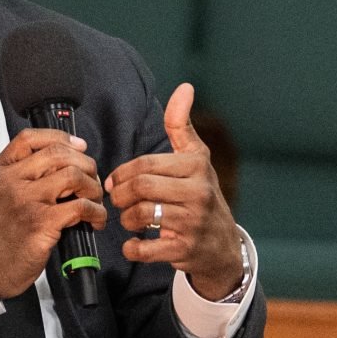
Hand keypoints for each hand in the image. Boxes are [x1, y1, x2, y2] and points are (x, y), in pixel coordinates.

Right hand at [0, 127, 104, 299]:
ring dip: (93, 187)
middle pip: (58, 154)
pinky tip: (95, 219)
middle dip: (85, 163)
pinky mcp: (42, 222)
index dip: (60, 137)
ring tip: (94, 200)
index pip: (30, 138)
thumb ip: (21, 174)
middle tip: (92, 178)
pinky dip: (95, 211)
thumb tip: (63, 160)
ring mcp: (26, 201)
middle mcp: (10, 182)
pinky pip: (80, 206)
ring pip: (73, 176)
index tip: (78, 145)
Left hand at [106, 84, 243, 298]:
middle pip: (141, 188)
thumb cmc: (201, 194)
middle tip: (117, 200)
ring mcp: (193, 222)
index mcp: (197, 166)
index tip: (115, 182)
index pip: (146, 164)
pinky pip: (146, 248)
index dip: (122, 173)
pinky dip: (132, 248)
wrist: (221, 244)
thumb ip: (182, 125)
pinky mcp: (185, 250)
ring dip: (126, 218)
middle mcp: (198, 192)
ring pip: (142, 214)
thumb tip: (184, 87)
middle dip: (121, 195)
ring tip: (128, 218)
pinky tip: (134, 243)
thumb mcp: (196, 158)